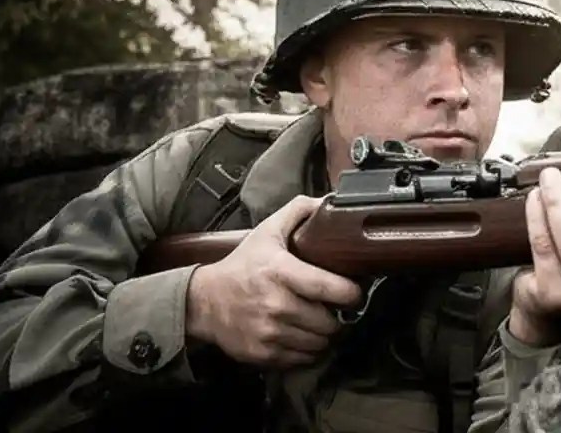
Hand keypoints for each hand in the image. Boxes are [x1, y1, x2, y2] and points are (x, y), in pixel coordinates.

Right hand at [185, 195, 362, 367]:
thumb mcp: (267, 232)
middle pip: (329, 322)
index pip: (329, 288)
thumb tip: (329, 201)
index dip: (351, 293)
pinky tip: (305, 336)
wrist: (204, 302)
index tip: (356, 292)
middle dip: (339, 317)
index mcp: (281, 272)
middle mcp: (276, 304)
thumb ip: (298, 211)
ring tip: (323, 323)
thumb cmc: (243, 266)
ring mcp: (269, 332)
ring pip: (319, 344)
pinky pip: (303, 359)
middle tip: (337, 310)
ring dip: (326, 335)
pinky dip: (309, 351)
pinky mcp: (263, 354)